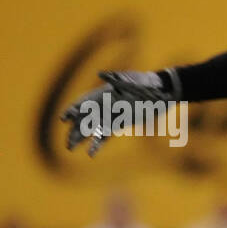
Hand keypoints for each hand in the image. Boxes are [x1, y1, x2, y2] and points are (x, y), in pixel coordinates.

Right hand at [59, 68, 180, 155]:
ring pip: (91, 128)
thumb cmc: (147, 83)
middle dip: (74, 130)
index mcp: (104, 93)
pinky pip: (105, 135)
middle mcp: (104, 105)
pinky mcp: (120, 124)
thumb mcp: (133, 79)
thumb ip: (117, 79)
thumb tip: (101, 74)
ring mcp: (111, 115)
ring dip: (80, 138)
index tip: (65, 119)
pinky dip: (97, 144)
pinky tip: (90, 154)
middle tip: (67, 143)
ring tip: (70, 148)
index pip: (84, 102)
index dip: (73, 110)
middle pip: (84, 118)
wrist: (162, 92)